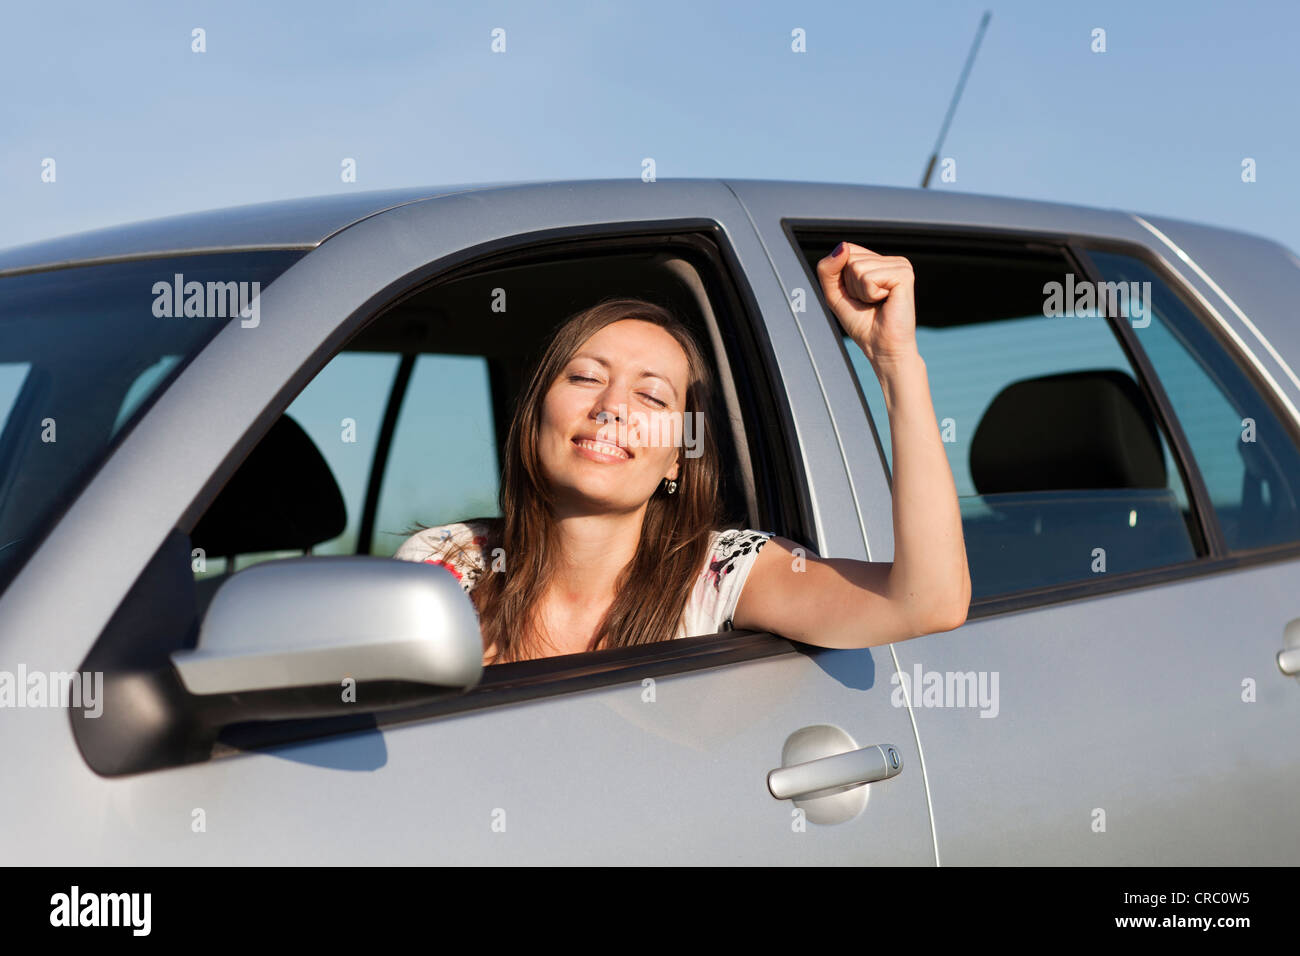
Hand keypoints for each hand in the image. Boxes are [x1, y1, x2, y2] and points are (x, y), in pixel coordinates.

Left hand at [816, 242, 918, 366]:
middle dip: (851, 286)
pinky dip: (870, 294)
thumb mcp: (835, 294)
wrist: (883, 348)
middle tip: (868, 302)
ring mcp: (900, 265)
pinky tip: (885, 301)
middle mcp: (891, 260)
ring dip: (860, 291)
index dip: (841, 277)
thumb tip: (842, 247)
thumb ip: (828, 269)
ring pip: (857, 266)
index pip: (846, 250)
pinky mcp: (904, 274)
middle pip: (849, 258)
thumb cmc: (863, 324)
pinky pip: (868, 277)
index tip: (857, 296)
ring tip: (876, 303)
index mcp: (878, 262)